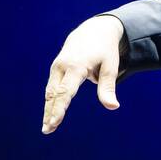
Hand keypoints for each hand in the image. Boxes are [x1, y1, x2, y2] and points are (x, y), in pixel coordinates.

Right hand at [42, 14, 125, 133]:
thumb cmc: (105, 50)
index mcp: (76, 66)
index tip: (55, 122)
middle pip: (54, 93)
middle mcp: (62, 66)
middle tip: (47, 130)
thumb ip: (108, 87)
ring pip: (50, 92)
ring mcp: (57, 66)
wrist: (94, 30)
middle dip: (50, 112)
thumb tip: (113, 106)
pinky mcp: (56, 68)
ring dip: (48, 110)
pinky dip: (50, 102)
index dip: (59, 108)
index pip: (66, 91)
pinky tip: (50, 116)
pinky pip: (52, 88)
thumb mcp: (110, 66)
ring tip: (47, 128)